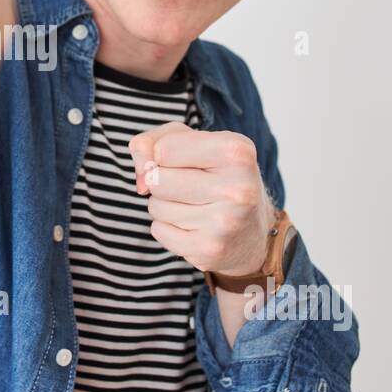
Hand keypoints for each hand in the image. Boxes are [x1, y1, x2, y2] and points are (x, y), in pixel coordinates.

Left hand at [127, 121, 276, 278]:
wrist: (251, 234)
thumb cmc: (215, 176)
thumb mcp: (192, 143)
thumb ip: (153, 141)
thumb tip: (141, 176)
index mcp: (237, 152)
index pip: (164, 149)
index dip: (162, 154)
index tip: (185, 162)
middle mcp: (237, 188)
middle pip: (156, 179)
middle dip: (161, 181)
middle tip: (190, 186)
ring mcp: (225, 223)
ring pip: (156, 206)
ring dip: (165, 205)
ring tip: (195, 206)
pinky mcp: (210, 250)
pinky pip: (158, 231)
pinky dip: (168, 228)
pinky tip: (194, 227)